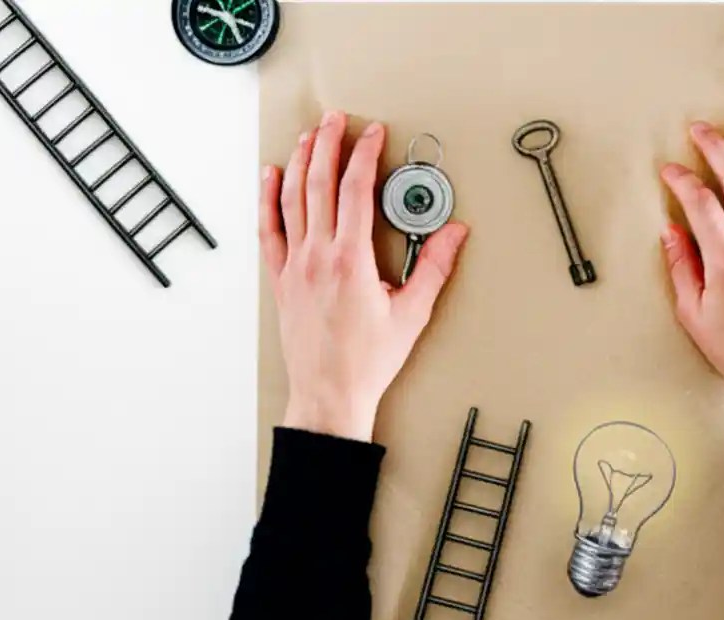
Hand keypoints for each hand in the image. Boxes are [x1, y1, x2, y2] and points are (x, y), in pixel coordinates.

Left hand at [260, 111, 467, 441]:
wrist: (329, 395)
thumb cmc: (367, 362)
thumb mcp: (412, 314)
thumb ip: (435, 268)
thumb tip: (455, 234)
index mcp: (351, 261)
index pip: (355, 192)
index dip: (364, 156)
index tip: (373, 134)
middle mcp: (317, 257)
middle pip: (318, 184)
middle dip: (327, 144)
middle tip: (336, 119)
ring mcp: (294, 266)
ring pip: (291, 200)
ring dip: (299, 162)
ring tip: (308, 136)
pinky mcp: (281, 279)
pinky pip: (269, 229)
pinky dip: (268, 199)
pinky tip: (271, 177)